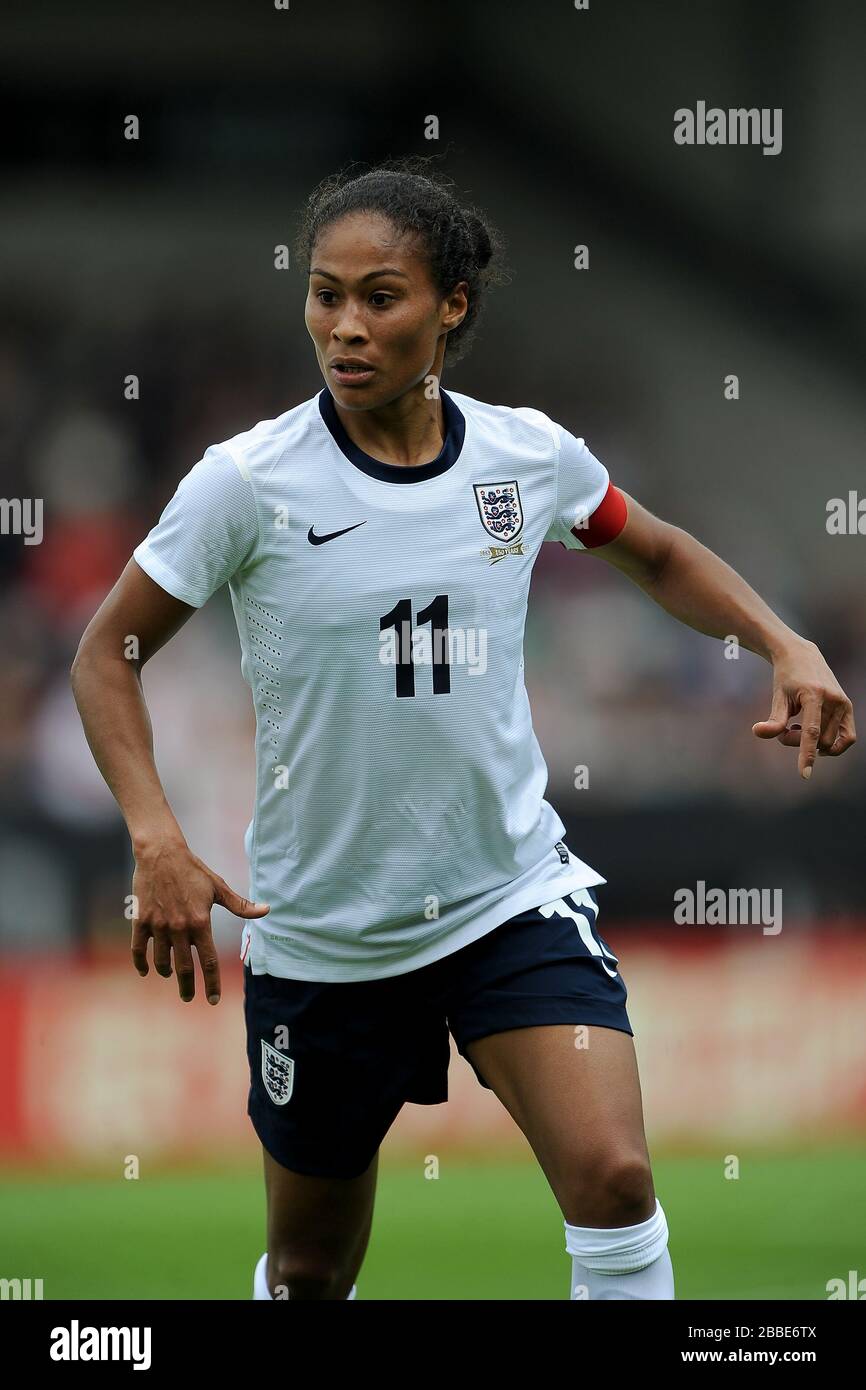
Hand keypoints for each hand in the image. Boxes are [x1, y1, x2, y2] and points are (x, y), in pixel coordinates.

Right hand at [130, 838, 269, 1003]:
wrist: (161, 854)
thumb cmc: (192, 870)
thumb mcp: (218, 888)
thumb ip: (240, 906)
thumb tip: (266, 910)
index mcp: (200, 922)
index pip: (208, 961)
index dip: (211, 983)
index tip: (213, 1000)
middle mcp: (179, 928)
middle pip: (184, 968)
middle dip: (187, 987)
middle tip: (189, 998)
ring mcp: (158, 926)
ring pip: (162, 961)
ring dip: (167, 973)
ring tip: (171, 976)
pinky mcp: (141, 921)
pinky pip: (139, 950)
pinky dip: (142, 964)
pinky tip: (146, 971)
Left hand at [752, 639, 855, 778]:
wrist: (803, 657)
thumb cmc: (786, 678)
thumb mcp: (777, 697)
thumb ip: (773, 719)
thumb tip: (758, 732)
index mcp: (814, 694)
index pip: (812, 732)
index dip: (806, 754)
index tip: (803, 775)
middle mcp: (834, 699)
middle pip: (818, 740)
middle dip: (798, 742)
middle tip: (785, 730)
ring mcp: (843, 703)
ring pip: (829, 742)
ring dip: (811, 742)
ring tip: (797, 727)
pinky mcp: (848, 707)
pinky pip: (847, 737)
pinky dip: (833, 745)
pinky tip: (816, 740)